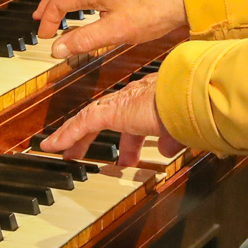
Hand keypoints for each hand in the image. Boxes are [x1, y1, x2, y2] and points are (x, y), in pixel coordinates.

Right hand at [32, 0, 186, 58]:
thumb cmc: (153, 12)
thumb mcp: (115, 32)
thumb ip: (84, 40)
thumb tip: (58, 48)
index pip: (59, 1)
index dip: (48, 19)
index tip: (45, 35)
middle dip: (49, 3)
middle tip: (41, 19)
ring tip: (57, 9)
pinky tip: (85, 1)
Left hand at [37, 76, 183, 170]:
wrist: (192, 96)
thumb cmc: (193, 110)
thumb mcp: (182, 131)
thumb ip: (172, 139)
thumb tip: (167, 150)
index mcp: (151, 103)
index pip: (131, 118)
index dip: (123, 132)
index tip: (120, 145)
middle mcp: (134, 99)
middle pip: (106, 117)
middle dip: (93, 135)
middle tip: (82, 149)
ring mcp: (122, 103)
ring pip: (89, 119)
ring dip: (74, 136)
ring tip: (62, 150)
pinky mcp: (112, 111)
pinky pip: (83, 124)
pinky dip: (67, 135)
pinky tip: (53, 146)